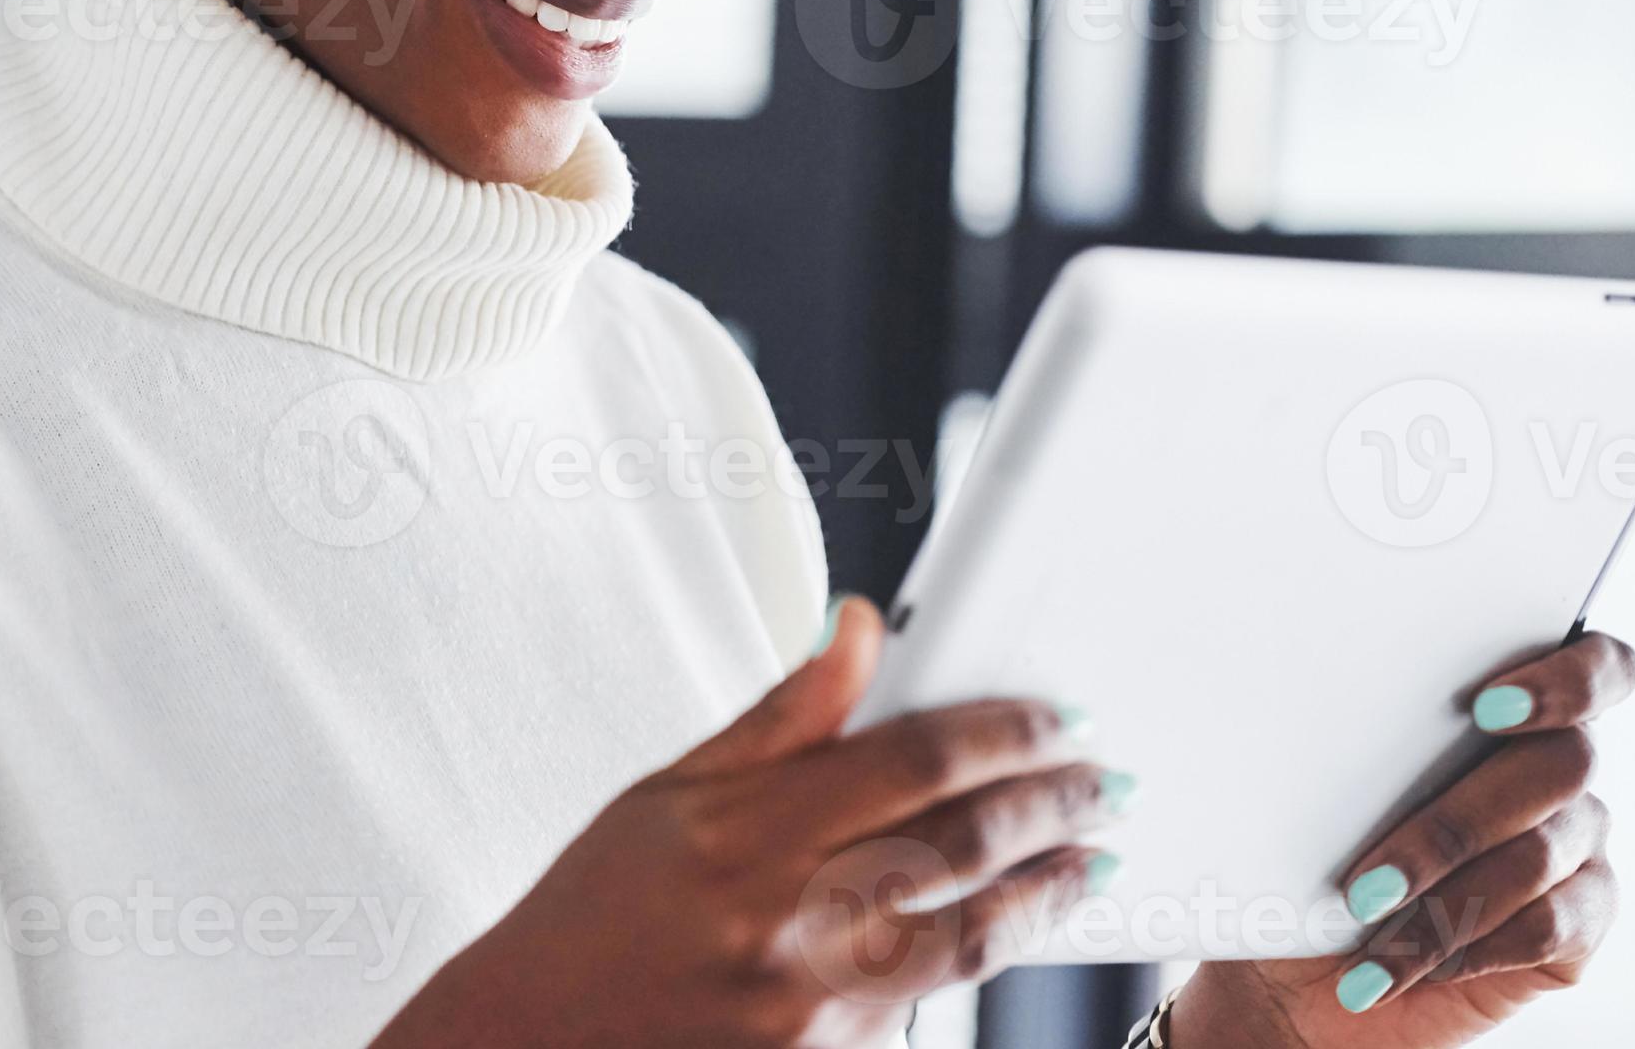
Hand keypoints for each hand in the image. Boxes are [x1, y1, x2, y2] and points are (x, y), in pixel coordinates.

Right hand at [370, 598, 1130, 1048]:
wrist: (531, 1044)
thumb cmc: (591, 916)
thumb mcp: (667, 792)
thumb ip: (781, 714)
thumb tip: (857, 627)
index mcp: (747, 831)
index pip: (913, 760)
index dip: (1003, 731)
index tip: (1055, 716)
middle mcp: (789, 915)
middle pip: (961, 841)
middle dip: (1050, 802)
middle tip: (1104, 777)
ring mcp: (812, 1000)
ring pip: (969, 932)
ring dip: (1045, 887)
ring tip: (1091, 853)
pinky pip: (931, 995)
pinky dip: (988, 952)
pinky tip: (1019, 923)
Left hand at [1172, 632, 1634, 1048]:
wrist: (1304, 967)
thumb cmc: (1307, 856)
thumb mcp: (1311, 790)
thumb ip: (1353, 739)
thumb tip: (1318, 711)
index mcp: (1511, 706)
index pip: (1597, 665)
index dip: (1567, 680)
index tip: (1487, 707)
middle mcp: (1559, 769)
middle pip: (1563, 764)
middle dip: (1454, 822)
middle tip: (1371, 875)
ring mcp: (1579, 844)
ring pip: (1539, 853)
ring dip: (1441, 898)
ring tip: (1363, 927)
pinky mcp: (1582, 922)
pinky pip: (1552, 925)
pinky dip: (1473, 944)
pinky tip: (1411, 962)